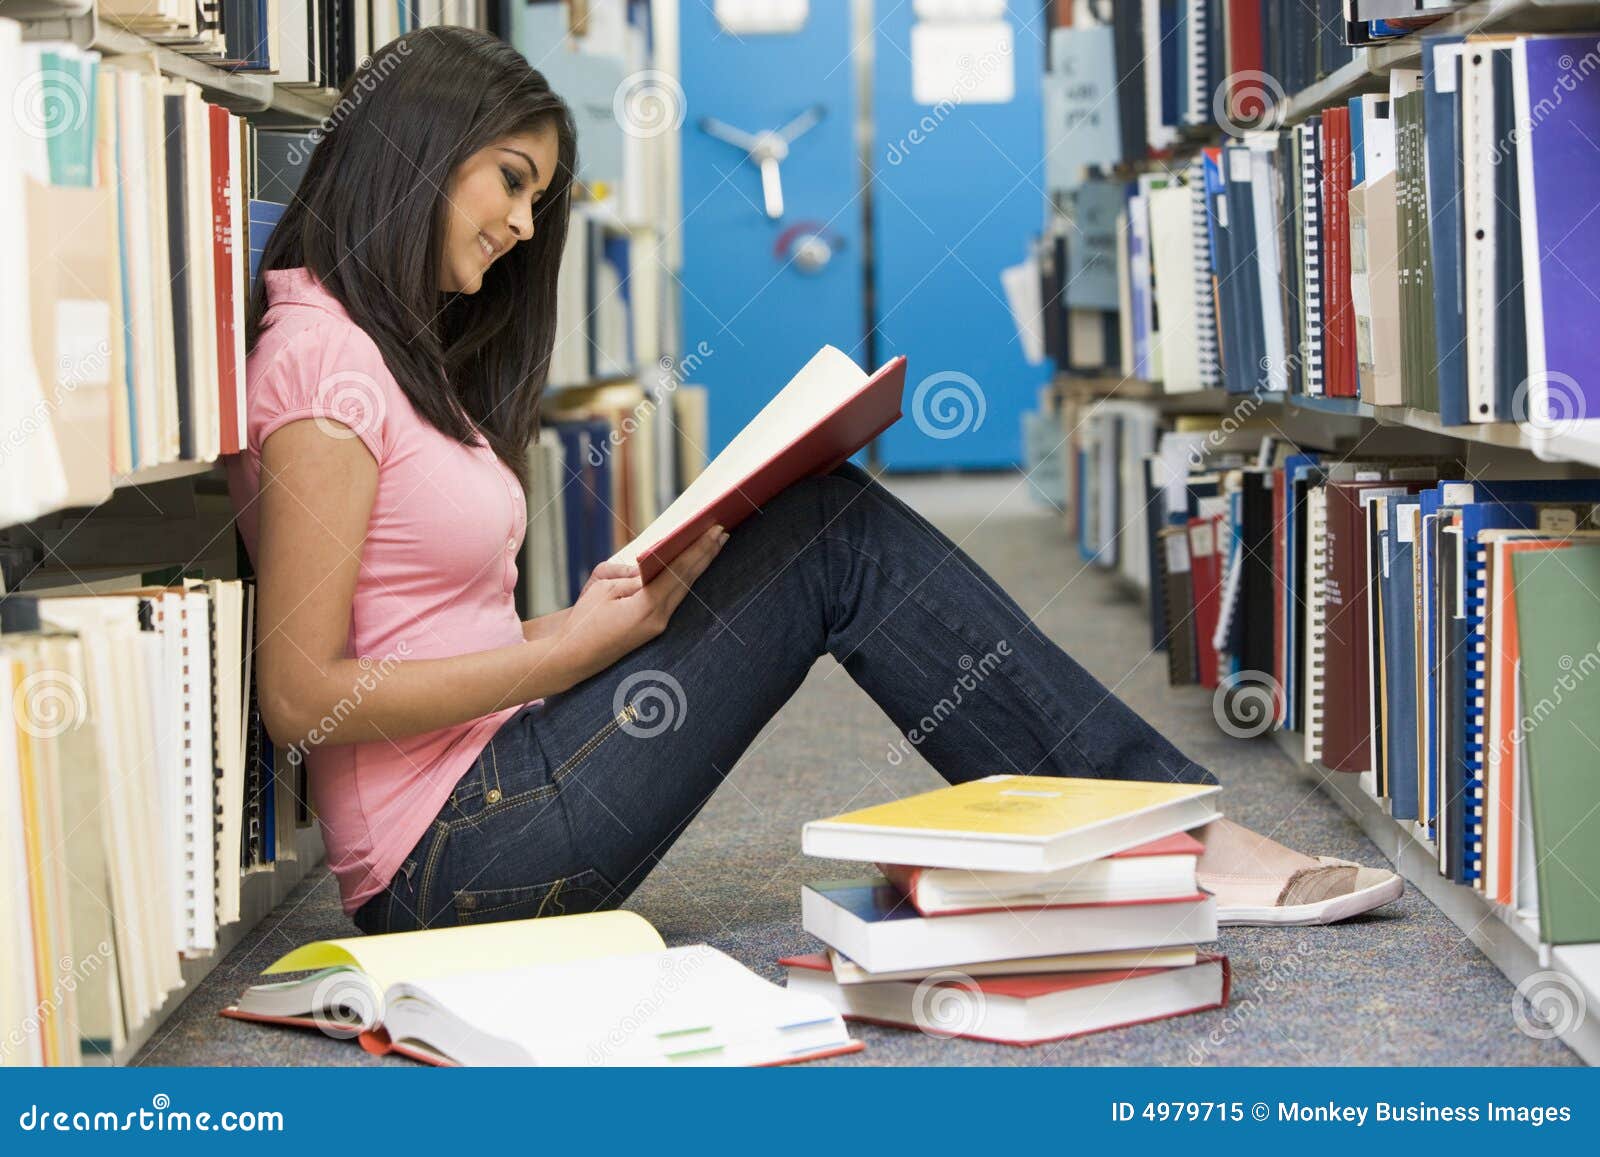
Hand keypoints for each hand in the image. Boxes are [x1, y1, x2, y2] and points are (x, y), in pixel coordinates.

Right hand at [560, 525, 728, 674]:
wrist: (572, 657)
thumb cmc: (583, 621)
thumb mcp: (603, 589)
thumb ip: (631, 576)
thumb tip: (650, 568)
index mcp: (647, 606)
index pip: (678, 571)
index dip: (698, 549)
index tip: (714, 531)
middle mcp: (659, 618)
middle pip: (688, 580)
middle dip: (706, 554)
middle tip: (722, 532)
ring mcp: (658, 626)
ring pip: (684, 589)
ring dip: (699, 566)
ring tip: (714, 545)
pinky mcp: (653, 628)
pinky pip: (673, 598)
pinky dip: (684, 579)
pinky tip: (691, 567)